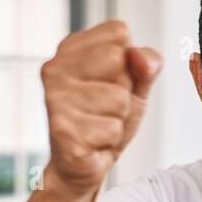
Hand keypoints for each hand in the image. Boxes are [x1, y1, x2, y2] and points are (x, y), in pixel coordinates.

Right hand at [41, 20, 161, 197]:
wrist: (81, 167)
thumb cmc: (104, 120)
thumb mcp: (134, 86)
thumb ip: (146, 64)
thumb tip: (139, 58)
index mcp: (70, 49)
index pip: (119, 33)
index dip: (127, 63)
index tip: (109, 83)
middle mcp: (55, 68)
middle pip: (120, 60)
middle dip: (124, 91)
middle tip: (104, 109)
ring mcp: (55, 98)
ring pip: (119, 98)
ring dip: (118, 120)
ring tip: (98, 127)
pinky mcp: (62, 129)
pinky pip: (112, 128)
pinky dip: (110, 141)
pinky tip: (92, 143)